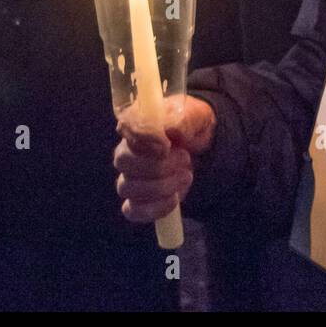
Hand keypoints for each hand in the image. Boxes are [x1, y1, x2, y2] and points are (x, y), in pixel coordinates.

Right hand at [113, 96, 215, 222]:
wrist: (201, 145)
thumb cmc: (192, 125)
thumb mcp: (195, 115)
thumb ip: (182, 120)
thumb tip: (170, 130)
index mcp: (135, 125)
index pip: (126, 131)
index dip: (145, 140)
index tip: (167, 144)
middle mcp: (126, 151)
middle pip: (124, 162)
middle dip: (158, 165)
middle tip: (185, 158)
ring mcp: (129, 177)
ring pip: (127, 187)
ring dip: (161, 186)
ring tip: (186, 175)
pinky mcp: (138, 200)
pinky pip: (133, 211)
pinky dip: (155, 208)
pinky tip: (174, 198)